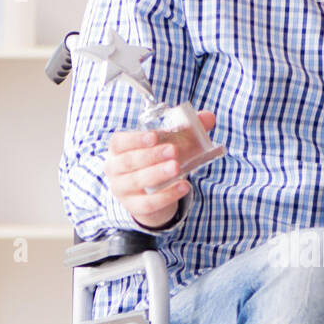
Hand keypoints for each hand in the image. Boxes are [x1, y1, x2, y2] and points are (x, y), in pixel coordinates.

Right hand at [105, 110, 215, 228]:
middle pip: (129, 161)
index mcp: (118, 149)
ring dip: (158, 173)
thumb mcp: (166, 144)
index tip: (154, 136)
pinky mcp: (135, 207)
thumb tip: (209, 117)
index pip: (119, 142)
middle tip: (173, 150)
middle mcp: (115, 169)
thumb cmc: (155, 162)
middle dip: (152, 155)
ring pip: (137, 181)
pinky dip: (167, 195)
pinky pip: (149, 202)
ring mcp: (122, 190)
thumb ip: (186, 130)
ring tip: (177, 167)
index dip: (135, 139)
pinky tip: (184, 186)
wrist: (150, 195)